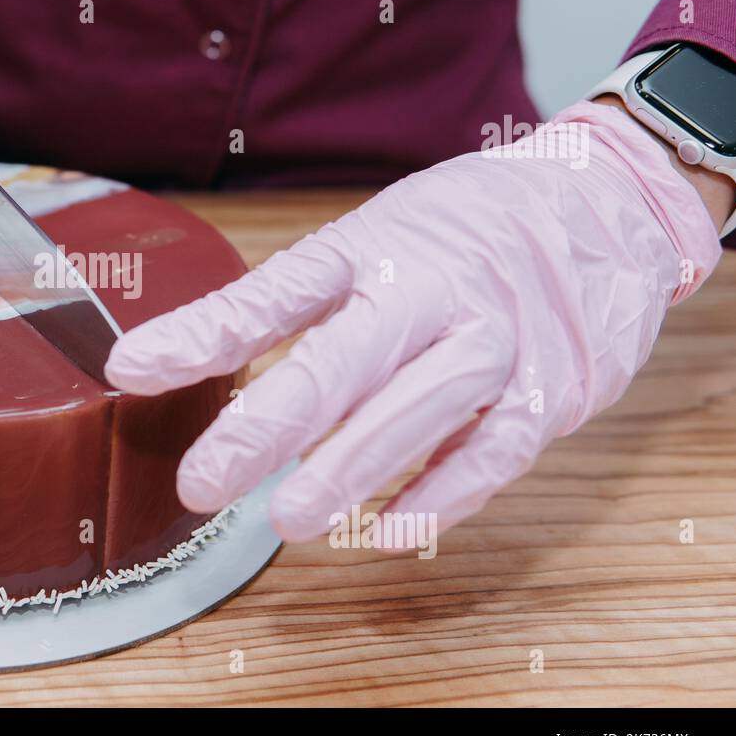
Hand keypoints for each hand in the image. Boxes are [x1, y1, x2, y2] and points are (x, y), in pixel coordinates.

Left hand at [106, 102, 720, 541]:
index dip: (203, 333)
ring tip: (290, 520)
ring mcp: (499, 340)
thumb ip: (263, 310)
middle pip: (347, 357)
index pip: (277, 291)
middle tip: (204, 482)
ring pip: (423, 408)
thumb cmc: (457, 233)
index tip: (131, 370)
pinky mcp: (554, 389)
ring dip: (355, 468)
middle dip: (271, 423)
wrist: (604, 206)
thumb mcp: (359, 247)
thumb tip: (149, 361)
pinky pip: (497, 450)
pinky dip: (445, 493)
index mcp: (374, 247)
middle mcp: (435, 290)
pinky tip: (391, 529)